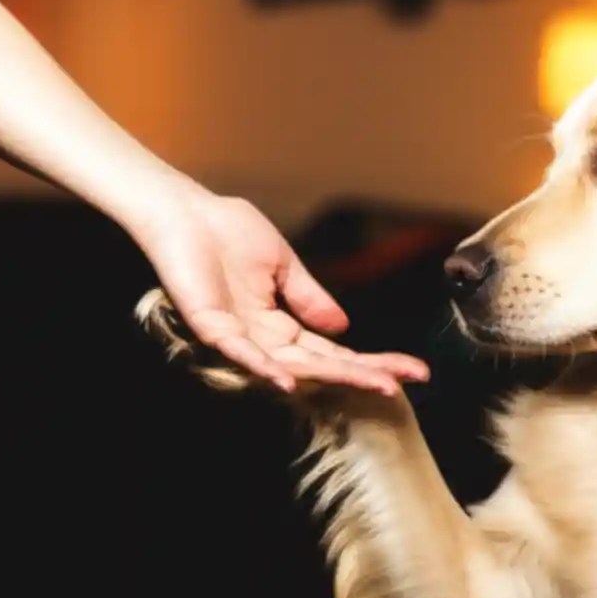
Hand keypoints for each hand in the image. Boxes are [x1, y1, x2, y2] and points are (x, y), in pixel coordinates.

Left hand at [128, 185, 428, 395]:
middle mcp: (262, 339)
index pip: (333, 350)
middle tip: (401, 385)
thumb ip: (310, 297)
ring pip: (291, 367)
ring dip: (332, 377)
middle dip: (363, 375)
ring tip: (371, 384)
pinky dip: (264, 369)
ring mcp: (238, 337)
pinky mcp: (212, 328)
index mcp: (280, 325)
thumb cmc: (224, 231)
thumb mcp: (283, 265)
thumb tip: (343, 326)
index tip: (412, 369)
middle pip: (320, 366)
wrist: (184, 212)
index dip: (371, 360)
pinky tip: (289, 382)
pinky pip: (241, 354)